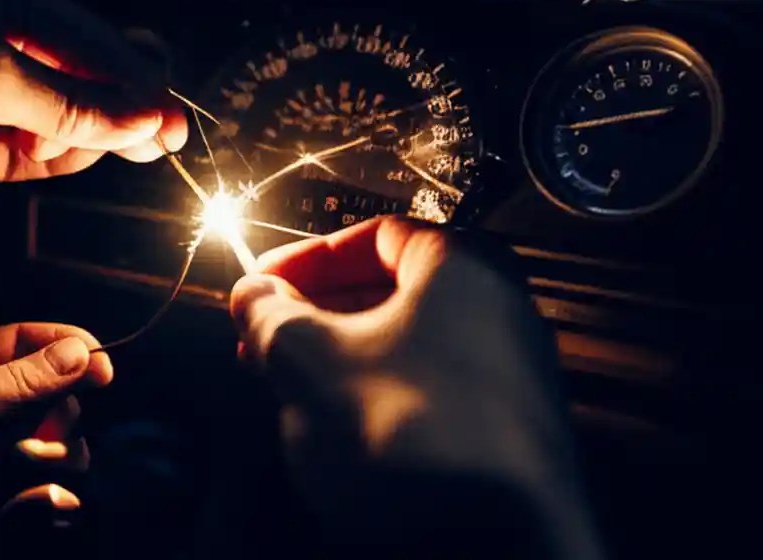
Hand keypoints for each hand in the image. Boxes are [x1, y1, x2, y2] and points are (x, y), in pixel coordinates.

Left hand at [0, 0, 187, 292]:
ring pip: (58, 114)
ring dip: (94, 132)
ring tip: (133, 150)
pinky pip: (31, 147)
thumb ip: (72, 102)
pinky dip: (60, 154)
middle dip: (121, 104)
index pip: (81, 33)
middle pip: (75, 72)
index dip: (132, 74)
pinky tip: (88, 158)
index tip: (169, 111)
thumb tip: (142, 117)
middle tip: (167, 136)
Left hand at [0, 322, 109, 559]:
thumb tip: (79, 350)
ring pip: (58, 440)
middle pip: (51, 389)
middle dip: (66, 400)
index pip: (26, 342)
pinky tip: (44, 495)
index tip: (101, 362)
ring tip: (43, 459)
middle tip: (59, 419)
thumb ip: (18, 381)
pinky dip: (55, 492)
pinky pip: (47, 492)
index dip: (65, 346)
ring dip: (65, 447)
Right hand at [230, 216, 599, 557]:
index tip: (256, 287)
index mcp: (464, 267)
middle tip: (260, 342)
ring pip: (407, 348)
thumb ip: (271, 316)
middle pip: (392, 290)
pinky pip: (431, 396)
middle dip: (316, 313)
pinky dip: (378, 399)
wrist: (496, 550)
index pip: (375, 234)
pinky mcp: (509, 438)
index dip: (304, 257)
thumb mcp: (309, 362)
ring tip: (285, 389)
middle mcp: (502, 311)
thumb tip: (251, 292)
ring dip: (339, 360)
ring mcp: (512, 377)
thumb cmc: (401, 429)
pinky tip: (337, 434)